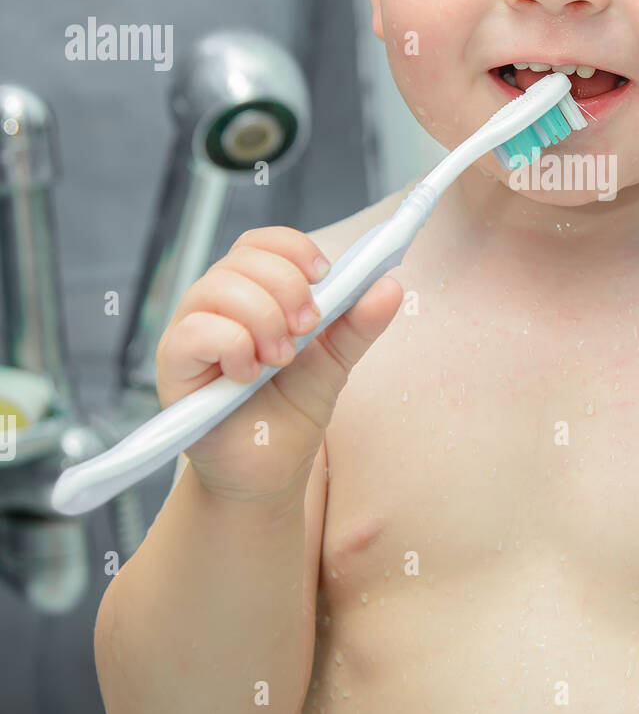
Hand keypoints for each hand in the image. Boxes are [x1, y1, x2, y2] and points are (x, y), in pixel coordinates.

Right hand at [154, 227, 401, 501]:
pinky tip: (247, 374)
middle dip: (285, 287)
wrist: (270, 470)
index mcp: (252, 292)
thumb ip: (359, 322)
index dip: (292, 249)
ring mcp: (191, 332)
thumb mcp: (336, 360)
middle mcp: (216, 305)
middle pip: (240, 259)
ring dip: (262, 318)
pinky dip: (232, 346)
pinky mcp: (174, 366)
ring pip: (216, 288)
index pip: (260, 243)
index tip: (324, 276)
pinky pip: (193, 331)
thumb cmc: (292, 410)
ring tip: (280, 359)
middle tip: (307, 329)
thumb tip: (389, 286)